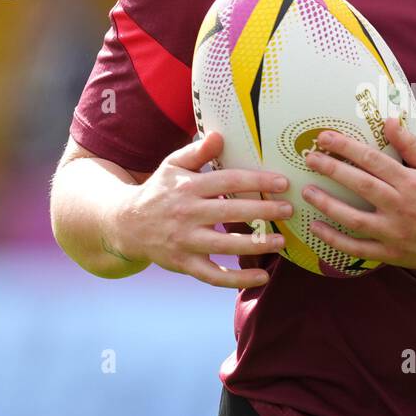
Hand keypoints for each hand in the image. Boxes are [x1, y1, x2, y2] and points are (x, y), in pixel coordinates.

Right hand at [113, 131, 293, 288]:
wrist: (126, 224)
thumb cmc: (158, 191)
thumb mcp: (172, 166)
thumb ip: (197, 152)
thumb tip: (219, 135)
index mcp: (188, 187)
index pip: (228, 181)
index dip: (257, 182)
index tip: (283, 183)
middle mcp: (187, 214)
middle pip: (231, 212)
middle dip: (263, 211)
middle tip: (289, 210)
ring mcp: (185, 241)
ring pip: (225, 245)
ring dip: (256, 245)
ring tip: (281, 241)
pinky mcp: (184, 263)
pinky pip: (213, 276)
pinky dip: (238, 279)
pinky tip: (261, 277)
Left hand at [300, 117, 415, 270]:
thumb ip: (410, 145)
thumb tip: (388, 120)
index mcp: (411, 183)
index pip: (373, 160)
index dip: (347, 147)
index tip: (325, 137)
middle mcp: (401, 207)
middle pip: (361, 185)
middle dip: (332, 169)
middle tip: (310, 158)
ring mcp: (394, 233)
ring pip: (354, 218)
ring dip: (328, 205)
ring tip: (307, 191)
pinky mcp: (390, 254)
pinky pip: (357, 248)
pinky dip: (335, 240)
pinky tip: (316, 228)